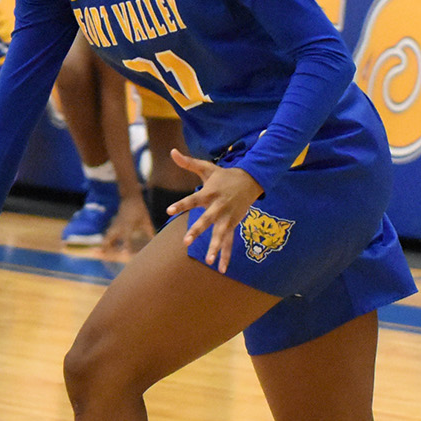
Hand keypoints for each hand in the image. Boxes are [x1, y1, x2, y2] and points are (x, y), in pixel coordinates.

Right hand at [103, 197, 155, 253]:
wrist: (130, 199)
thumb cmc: (140, 210)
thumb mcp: (146, 221)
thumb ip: (150, 232)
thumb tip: (156, 243)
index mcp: (127, 226)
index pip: (126, 240)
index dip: (126, 248)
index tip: (126, 255)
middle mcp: (118, 228)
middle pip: (109, 241)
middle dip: (108, 250)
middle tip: (109, 260)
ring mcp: (113, 227)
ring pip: (105, 240)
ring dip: (105, 248)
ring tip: (105, 257)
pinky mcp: (112, 227)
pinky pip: (107, 238)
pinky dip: (106, 244)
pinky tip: (108, 251)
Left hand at [166, 150, 261, 272]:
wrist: (252, 180)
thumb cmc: (224, 175)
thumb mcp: (207, 167)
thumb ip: (188, 162)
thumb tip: (172, 151)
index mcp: (209, 193)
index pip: (192, 199)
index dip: (181, 204)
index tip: (169, 211)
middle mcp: (218, 206)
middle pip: (206, 220)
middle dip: (197, 230)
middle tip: (186, 242)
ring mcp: (227, 217)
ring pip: (220, 234)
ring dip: (215, 247)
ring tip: (209, 262)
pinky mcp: (233, 225)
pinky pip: (229, 242)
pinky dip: (226, 255)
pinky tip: (221, 269)